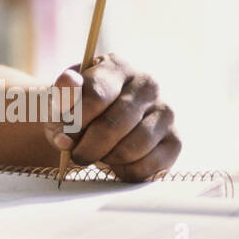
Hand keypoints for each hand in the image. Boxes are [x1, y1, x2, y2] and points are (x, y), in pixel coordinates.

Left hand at [42, 53, 180, 181]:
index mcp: (117, 67)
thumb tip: (68, 100)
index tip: (65, 133)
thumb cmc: (81, 107)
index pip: (97, 95)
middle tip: (76, 154)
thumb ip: (62, 97)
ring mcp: (166, 111)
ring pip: (132, 148)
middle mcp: (147, 84)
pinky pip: (148, 166)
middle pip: (113, 125)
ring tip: (97, 154)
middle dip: (88, 146)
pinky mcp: (175, 140)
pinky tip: (116, 162)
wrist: (104, 121)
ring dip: (107, 159)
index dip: (77, 120)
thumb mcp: (64, 98)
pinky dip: (126, 172)